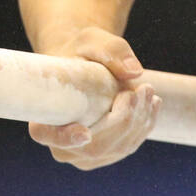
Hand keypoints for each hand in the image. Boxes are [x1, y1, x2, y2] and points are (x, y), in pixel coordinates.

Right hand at [27, 26, 161, 169]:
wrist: (88, 64)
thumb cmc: (84, 51)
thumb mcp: (93, 41)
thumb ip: (111, 50)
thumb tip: (134, 71)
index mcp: (43, 116)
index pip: (47, 135)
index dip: (65, 138)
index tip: (85, 133)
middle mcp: (60, 144)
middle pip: (95, 147)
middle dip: (125, 120)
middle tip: (143, 88)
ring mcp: (84, 154)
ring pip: (117, 148)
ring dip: (140, 119)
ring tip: (148, 90)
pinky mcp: (106, 154)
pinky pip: (129, 145)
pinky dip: (145, 124)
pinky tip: (151, 103)